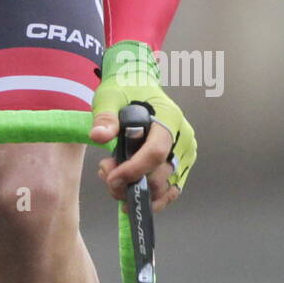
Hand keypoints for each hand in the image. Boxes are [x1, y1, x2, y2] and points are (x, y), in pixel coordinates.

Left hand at [89, 40, 196, 213]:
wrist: (138, 85)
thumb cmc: (126, 89)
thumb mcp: (110, 96)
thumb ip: (105, 116)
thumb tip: (98, 136)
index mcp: (170, 118)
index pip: (156, 152)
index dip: (134, 170)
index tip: (112, 178)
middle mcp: (183, 139)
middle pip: (161, 175)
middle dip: (131, 183)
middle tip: (106, 175)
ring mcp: (185, 154)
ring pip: (165, 189)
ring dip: (137, 193)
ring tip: (113, 181)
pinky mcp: (181, 166)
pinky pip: (169, 191)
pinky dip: (148, 197)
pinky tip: (126, 188)